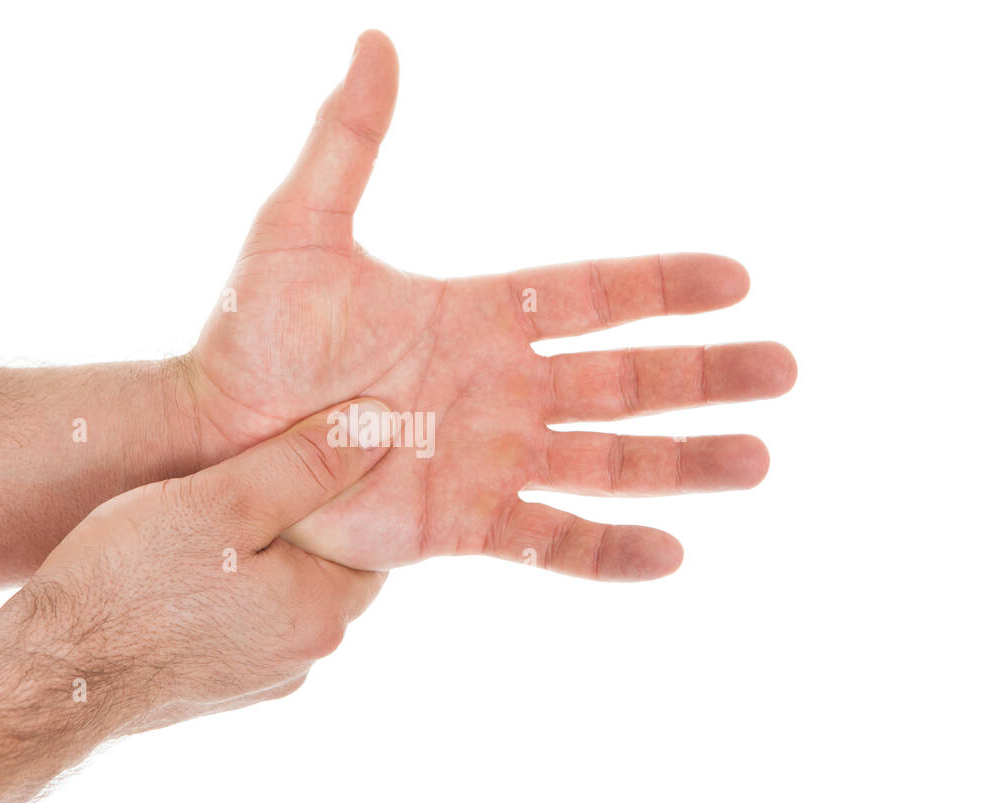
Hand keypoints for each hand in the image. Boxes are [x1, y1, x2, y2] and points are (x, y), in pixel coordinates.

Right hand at [0, 399, 390, 735]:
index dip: (338, 497)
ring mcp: (254, 683)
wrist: (49, 674)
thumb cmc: (132, 581)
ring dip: (253, 561)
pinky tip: (176, 570)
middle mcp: (300, 662)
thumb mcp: (225, 499)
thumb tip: (379, 425)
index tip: (300, 461)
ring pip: (275, 600)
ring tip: (205, 522)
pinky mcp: (210, 691)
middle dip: (293, 528)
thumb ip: (304, 464)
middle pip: (321, 573)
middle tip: (244, 481)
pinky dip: (220, 594)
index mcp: (321, 617)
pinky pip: (235, 626)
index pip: (367, 546)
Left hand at [184, 31, 795, 580]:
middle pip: (627, 381)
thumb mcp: (300, 228)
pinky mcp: (460, 524)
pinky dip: (606, 552)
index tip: (737, 280)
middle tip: (783, 372)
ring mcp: (487, 459)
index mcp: (479, 316)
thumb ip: (348, 143)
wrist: (216, 437)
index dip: (663, 287)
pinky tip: (668, 554)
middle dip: (705, 376)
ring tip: (756, 463)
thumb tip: (375, 41)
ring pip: (607, 462)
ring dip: (683, 464)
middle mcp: (500, 389)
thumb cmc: (248, 334)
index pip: (593, 295)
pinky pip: (548, 541)